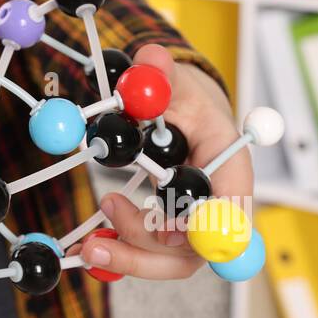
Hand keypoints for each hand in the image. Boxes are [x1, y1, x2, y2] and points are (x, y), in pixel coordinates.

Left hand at [67, 43, 252, 279]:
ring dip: (129, 258)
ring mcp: (193, 225)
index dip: (204, 227)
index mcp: (231, 168)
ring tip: (89, 245)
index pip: (231, 209)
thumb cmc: (187, 101)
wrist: (183, 115)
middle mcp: (217, 206)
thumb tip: (150, 58)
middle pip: (197, 248)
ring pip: (171, 259)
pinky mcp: (169, 234)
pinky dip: (118, 256)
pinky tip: (86, 251)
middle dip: (149, 252)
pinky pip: (149, 254)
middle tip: (102, 244)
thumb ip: (162, 72)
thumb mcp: (175, 81)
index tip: (163, 227)